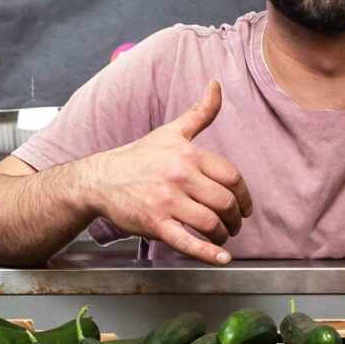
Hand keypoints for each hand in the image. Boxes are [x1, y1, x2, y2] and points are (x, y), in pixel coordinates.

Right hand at [81, 81, 252, 264]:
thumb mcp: (171, 132)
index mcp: (188, 154)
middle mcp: (180, 176)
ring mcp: (167, 201)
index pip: (231, 177)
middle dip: (235, 219)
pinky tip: (221, 258)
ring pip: (210, 223)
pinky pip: (188, 242)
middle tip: (234, 226)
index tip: (244, 207)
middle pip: (224, 202)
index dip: (244, 196)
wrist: (100, 179)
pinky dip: (208, 254)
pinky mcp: (154, 224)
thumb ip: (200, 112)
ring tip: (222, 238)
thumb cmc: (139, 157)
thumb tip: (217, 85)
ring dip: (223, 236)